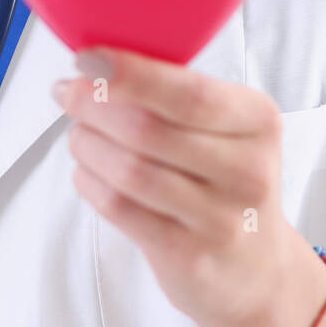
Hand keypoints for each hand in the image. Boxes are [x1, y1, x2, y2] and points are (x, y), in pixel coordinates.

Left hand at [51, 45, 325, 326]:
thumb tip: (95, 61)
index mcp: (258, 121)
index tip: (86, 59)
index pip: (188, 93)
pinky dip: (91, 182)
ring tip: (78, 134)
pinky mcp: (190, 257)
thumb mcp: (225, 126)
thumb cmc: (224, 178)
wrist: (254, 267)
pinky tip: (87, 171)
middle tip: (67, 92)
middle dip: (93, 104)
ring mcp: (221, 220)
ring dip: (88, 144)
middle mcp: (248, 171)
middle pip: (148, 129)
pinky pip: (121, 209)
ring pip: (130, 170)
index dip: (130, 74)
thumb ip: (173, 91)